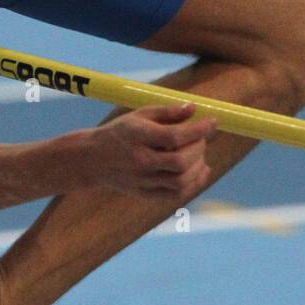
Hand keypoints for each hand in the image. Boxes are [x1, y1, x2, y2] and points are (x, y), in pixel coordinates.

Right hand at [87, 104, 216, 199]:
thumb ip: (167, 112)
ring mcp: (141, 180)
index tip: (213, 122)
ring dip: (199, 167)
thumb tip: (195, 109)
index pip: (174, 136)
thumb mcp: (139, 115)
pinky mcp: (144, 194)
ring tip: (199, 155)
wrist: (91, 160)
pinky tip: (199, 171)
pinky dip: (194, 185)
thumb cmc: (120, 133)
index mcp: (136, 136)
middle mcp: (138, 161)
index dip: (199, 129)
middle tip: (201, 139)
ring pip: (181, 181)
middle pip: (180, 161)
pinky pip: (176, 195)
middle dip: (199, 148)